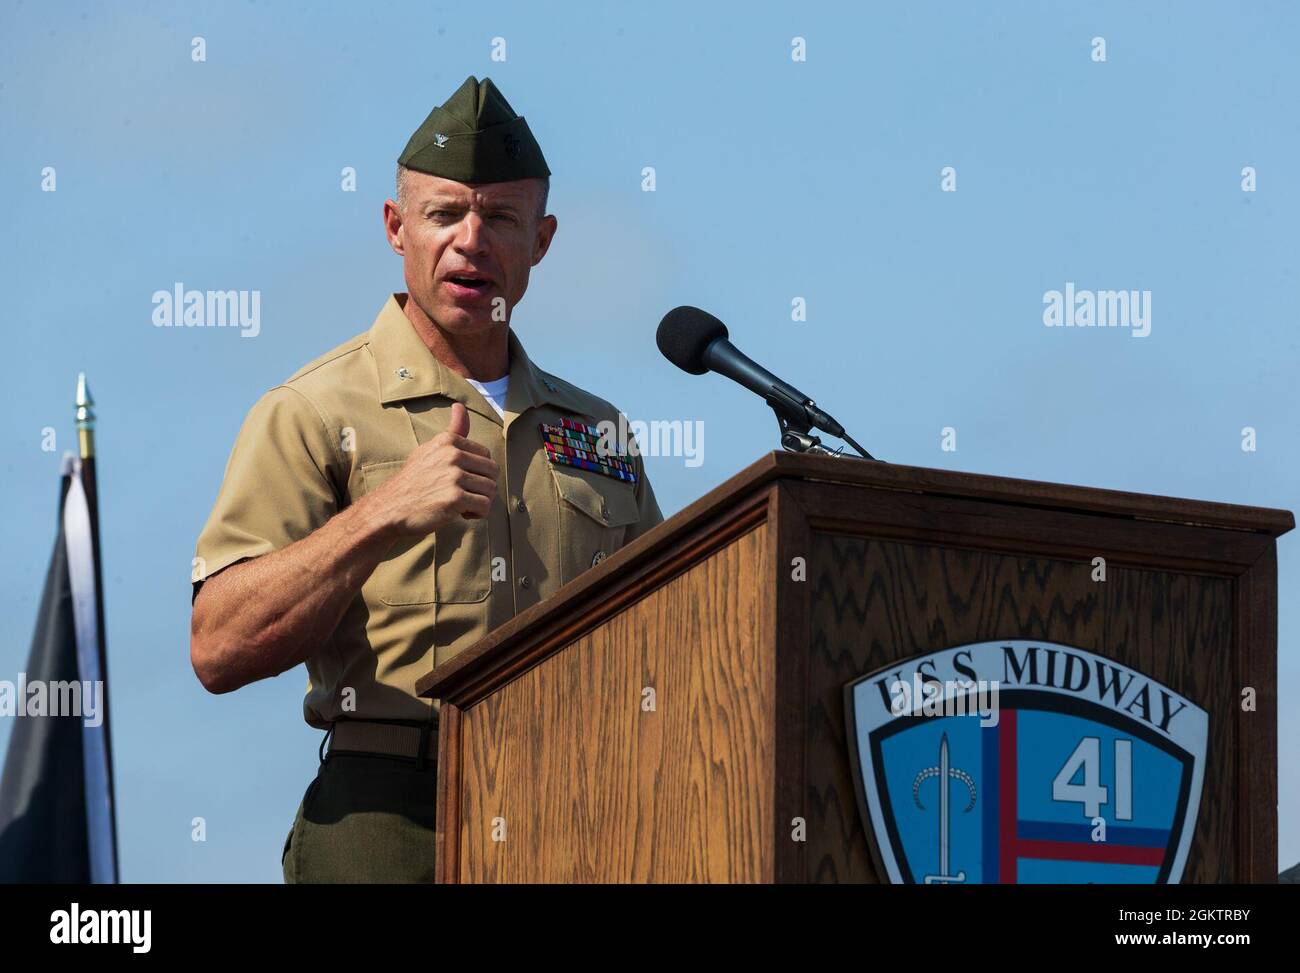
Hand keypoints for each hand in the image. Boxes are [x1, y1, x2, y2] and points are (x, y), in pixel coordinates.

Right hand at [365, 402, 499, 536]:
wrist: (391, 507)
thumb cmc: (414, 480)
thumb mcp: (430, 449)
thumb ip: (452, 431)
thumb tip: (460, 406)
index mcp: (448, 441)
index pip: (486, 454)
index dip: (478, 471)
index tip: (462, 480)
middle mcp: (452, 454)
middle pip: (493, 471)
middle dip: (484, 486)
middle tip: (466, 495)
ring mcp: (454, 476)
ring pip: (491, 489)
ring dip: (481, 501)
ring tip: (464, 505)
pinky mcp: (455, 498)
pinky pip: (485, 506)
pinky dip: (478, 514)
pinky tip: (463, 514)